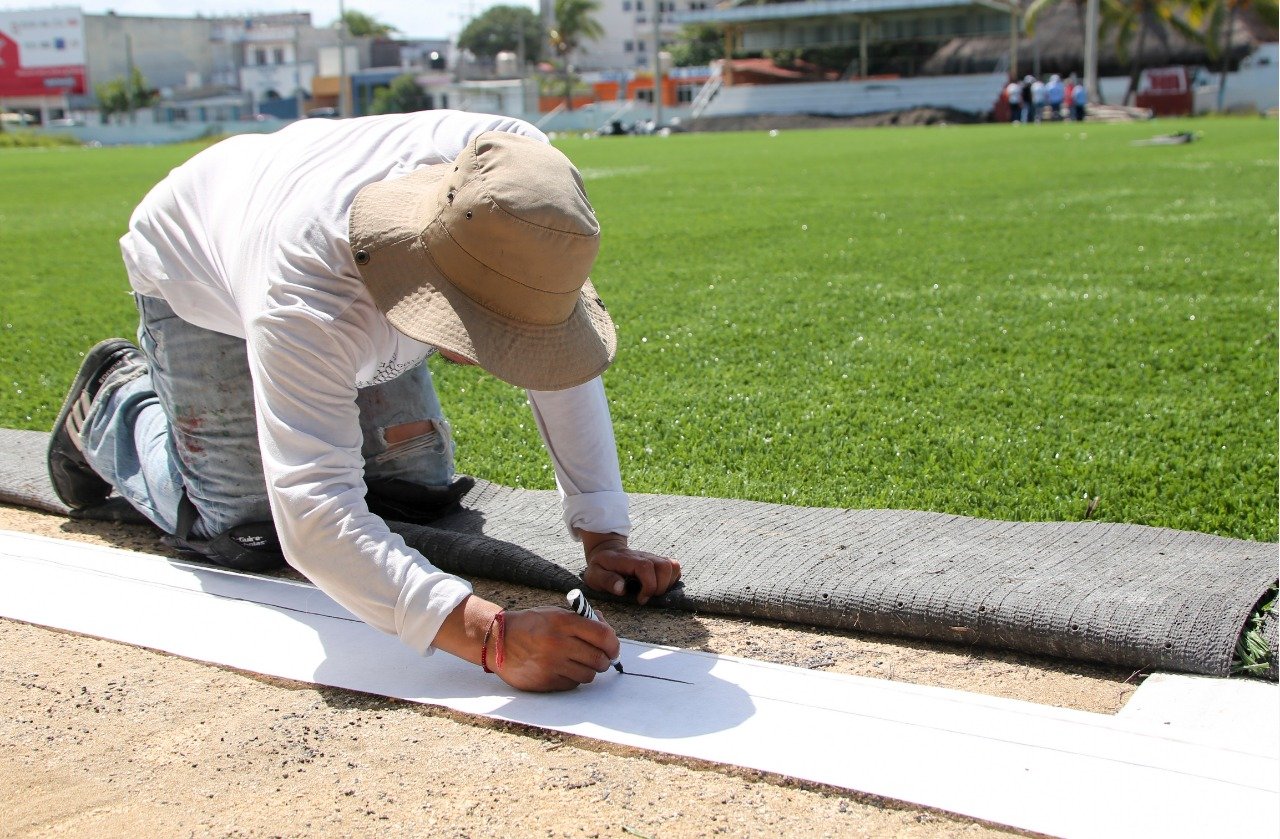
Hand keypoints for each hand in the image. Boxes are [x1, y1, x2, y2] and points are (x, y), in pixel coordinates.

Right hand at [433, 596, 617, 691]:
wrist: (498, 641)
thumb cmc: (531, 625)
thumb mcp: (555, 613)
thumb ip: (582, 621)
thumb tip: (608, 633)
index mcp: (563, 622)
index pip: (603, 635)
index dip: (613, 644)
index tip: (613, 648)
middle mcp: (559, 643)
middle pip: (599, 659)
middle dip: (605, 660)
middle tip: (602, 658)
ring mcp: (552, 664)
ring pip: (588, 675)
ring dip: (589, 670)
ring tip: (580, 662)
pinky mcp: (545, 681)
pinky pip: (572, 684)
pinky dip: (573, 678)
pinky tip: (564, 669)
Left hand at [579, 531, 681, 604]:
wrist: (606, 551)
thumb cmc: (600, 567)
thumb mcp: (594, 575)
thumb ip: (606, 581)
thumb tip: (621, 589)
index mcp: (627, 560)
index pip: (646, 567)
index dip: (648, 585)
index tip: (640, 599)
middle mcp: (643, 556)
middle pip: (665, 566)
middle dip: (661, 587)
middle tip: (647, 596)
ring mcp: (652, 557)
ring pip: (673, 566)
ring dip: (668, 584)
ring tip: (654, 592)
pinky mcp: (658, 561)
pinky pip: (674, 567)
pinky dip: (672, 579)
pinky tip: (659, 587)